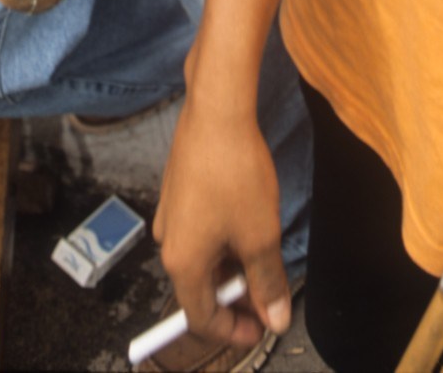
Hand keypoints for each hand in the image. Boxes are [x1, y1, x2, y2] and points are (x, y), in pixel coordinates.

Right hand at [154, 95, 290, 355]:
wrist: (217, 111)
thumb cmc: (236, 173)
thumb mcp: (260, 235)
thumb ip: (267, 282)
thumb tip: (274, 319)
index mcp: (183, 262)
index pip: (202, 318)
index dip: (234, 331)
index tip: (262, 328)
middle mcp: (168, 241)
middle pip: (200, 287)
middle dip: (236, 295)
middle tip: (269, 289)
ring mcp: (169, 212)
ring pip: (202, 256)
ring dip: (231, 264)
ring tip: (263, 251)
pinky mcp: (177, 189)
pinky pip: (198, 229)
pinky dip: (222, 237)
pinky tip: (247, 220)